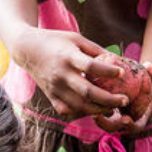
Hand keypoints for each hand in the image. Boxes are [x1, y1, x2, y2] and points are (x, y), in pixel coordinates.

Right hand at [14, 30, 128, 117]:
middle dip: (109, 99)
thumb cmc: (55, 41)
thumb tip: (118, 59)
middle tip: (124, 100)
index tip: (122, 73)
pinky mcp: (50, 96)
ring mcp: (54, 88)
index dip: (108, 71)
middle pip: (87, 92)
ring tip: (112, 109)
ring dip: (98, 109)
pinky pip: (67, 109)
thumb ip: (96, 49)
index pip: (91, 67)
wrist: (26, 49)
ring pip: (79, 105)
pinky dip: (80, 112)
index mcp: (68, 57)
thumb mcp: (76, 38)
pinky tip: (91, 110)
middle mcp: (61, 74)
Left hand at [93, 60, 151, 133]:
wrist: (151, 87)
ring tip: (86, 104)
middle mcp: (127, 120)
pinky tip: (84, 92)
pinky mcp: (108, 108)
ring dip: (94, 115)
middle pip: (114, 127)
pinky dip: (92, 103)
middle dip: (105, 124)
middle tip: (97, 115)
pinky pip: (99, 108)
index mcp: (141, 118)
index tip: (125, 119)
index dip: (129, 125)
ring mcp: (116, 115)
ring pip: (103, 120)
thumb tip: (149, 65)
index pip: (135, 127)